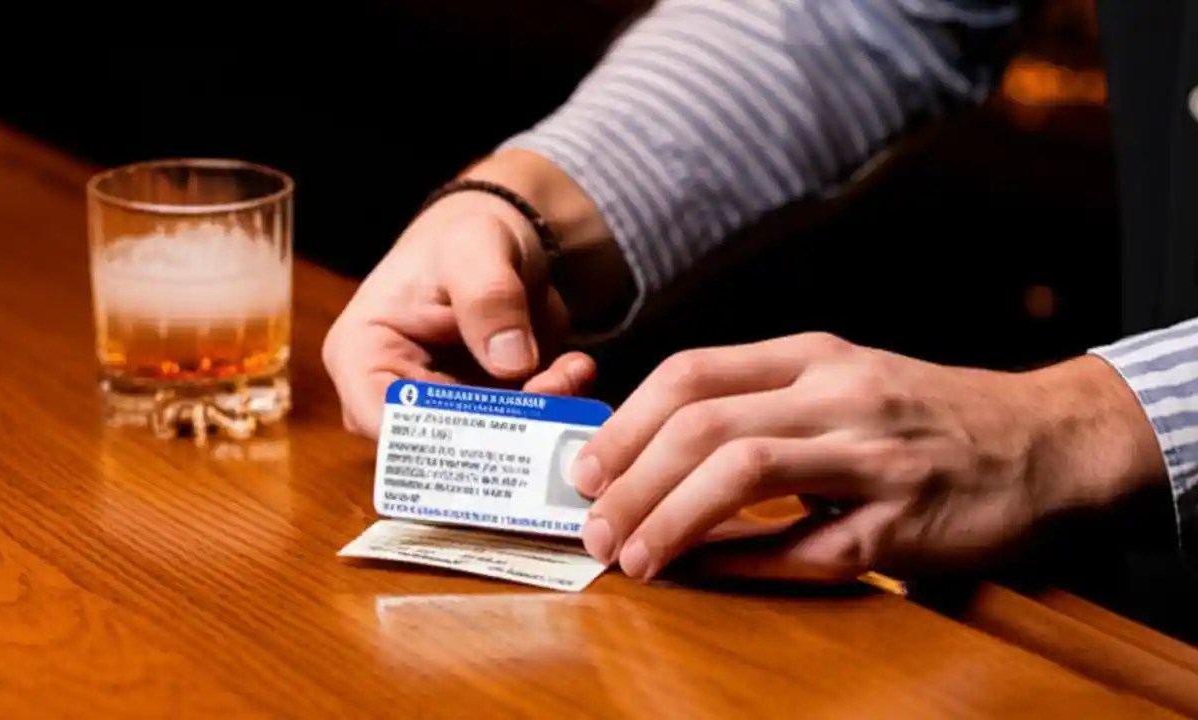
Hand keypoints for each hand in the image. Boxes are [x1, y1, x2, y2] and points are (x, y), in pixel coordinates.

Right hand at [323, 150, 626, 437]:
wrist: (499, 239)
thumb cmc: (464, 234)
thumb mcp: (475, 248)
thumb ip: (488, 298)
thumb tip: (511, 364)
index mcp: (361, 356)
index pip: (382, 422)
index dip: (436, 439)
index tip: (500, 426)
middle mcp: (392, 397)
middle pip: (438, 447)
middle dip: (502, 431)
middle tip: (554, 392)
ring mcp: (440, 413)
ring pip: (487, 447)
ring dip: (537, 420)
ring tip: (571, 373)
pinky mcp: (484, 417)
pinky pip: (520, 432)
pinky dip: (554, 407)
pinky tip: (575, 369)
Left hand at [571, 333, 1165, 581]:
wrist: (1044, 442)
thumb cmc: (924, 418)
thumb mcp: (840, 385)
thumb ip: (758, 408)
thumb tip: (653, 459)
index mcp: (813, 356)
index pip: (692, 372)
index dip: (625, 422)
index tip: (586, 467)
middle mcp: (838, 392)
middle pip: (702, 421)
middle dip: (631, 477)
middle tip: (595, 524)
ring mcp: (872, 453)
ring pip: (743, 469)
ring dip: (672, 517)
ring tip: (634, 556)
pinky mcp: (902, 520)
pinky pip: (805, 544)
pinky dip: (744, 561)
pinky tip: (706, 573)